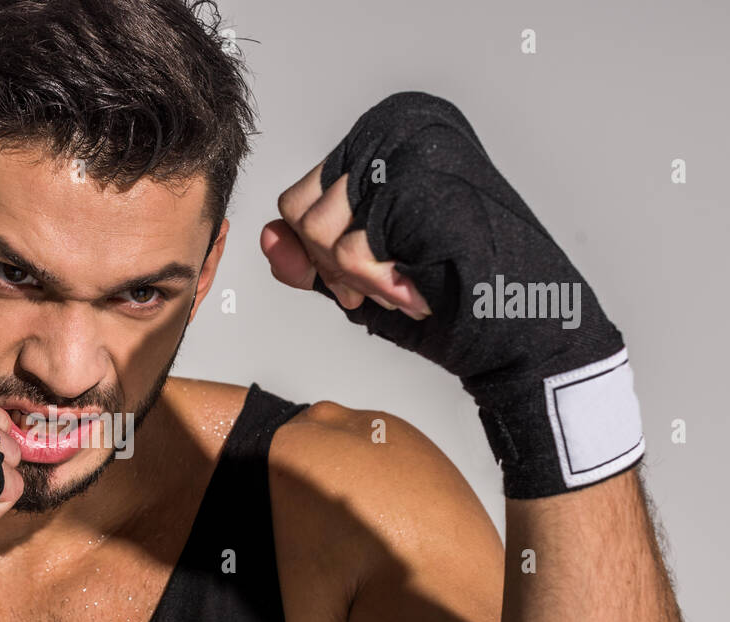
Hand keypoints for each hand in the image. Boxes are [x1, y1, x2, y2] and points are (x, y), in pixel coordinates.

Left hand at [260, 91, 642, 498]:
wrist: (523, 328)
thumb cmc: (455, 300)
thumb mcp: (361, 276)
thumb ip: (308, 256)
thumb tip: (265, 237)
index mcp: (389, 135)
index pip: (300, 199)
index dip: (323, 256)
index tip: (373, 276)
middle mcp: (399, 124)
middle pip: (299, 211)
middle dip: (333, 269)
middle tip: (389, 286)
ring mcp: (407, 148)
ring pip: (317, 230)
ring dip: (359, 281)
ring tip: (408, 285)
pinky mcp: (416, 182)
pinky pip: (345, 248)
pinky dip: (375, 286)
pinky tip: (418, 287)